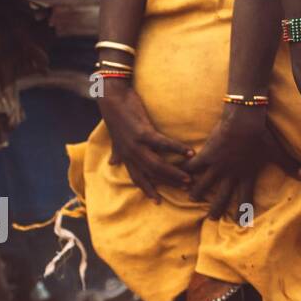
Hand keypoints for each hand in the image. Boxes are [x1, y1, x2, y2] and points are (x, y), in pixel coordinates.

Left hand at [101, 82, 192, 202]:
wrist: (111, 98)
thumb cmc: (116, 116)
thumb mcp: (115, 138)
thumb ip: (117, 152)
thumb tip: (112, 163)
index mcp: (126, 156)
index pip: (137, 178)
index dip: (147, 190)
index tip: (158, 201)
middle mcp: (130, 154)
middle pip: (152, 174)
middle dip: (169, 183)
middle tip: (185, 188)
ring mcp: (136, 144)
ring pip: (157, 165)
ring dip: (174, 172)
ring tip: (189, 177)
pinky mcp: (143, 133)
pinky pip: (163, 144)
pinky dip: (177, 149)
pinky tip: (190, 152)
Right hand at [182, 105, 300, 220]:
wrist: (244, 121)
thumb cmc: (261, 135)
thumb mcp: (276, 152)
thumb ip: (289, 165)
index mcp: (247, 175)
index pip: (246, 197)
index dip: (243, 210)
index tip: (240, 223)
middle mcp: (231, 174)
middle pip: (223, 196)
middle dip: (217, 208)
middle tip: (211, 219)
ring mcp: (217, 165)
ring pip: (205, 183)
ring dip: (197, 191)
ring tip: (190, 198)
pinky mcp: (207, 154)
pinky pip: (193, 164)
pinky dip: (185, 168)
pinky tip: (177, 172)